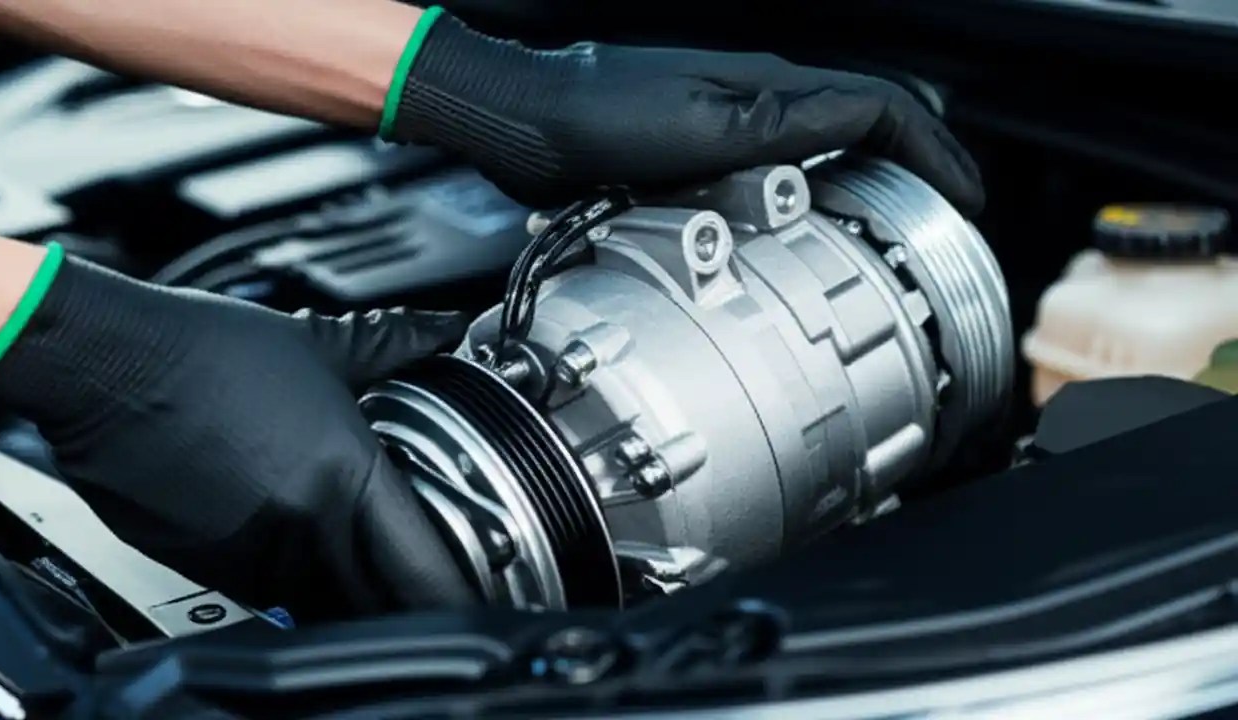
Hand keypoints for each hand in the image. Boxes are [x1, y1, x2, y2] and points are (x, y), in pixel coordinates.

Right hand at [0, 253, 477, 621]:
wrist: (105, 363)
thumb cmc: (200, 350)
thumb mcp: (315, 344)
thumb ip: (393, 345)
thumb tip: (442, 329)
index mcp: (344, 477)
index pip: (421, 569)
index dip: (452, 587)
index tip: (469, 587)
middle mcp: (302, 530)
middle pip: (375, 604)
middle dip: (400, 599)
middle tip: (414, 578)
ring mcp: (251, 558)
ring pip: (320, 604)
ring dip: (342, 591)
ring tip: (351, 557)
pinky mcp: (205, 568)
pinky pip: (265, 594)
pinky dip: (287, 580)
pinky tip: (287, 539)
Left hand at [389, 10, 983, 212]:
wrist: (528, 123)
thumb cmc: (599, 120)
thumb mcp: (703, 129)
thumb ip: (786, 127)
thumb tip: (865, 124)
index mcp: (770, 87)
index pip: (882, 110)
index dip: (935, 152)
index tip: (966, 195)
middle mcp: (756, 97)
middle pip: (862, 125)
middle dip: (914, 166)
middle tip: (942, 213)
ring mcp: (728, 120)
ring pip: (823, 147)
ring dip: (868, 182)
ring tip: (891, 226)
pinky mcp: (699, 146)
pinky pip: (778, 168)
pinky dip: (812, 195)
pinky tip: (805, 224)